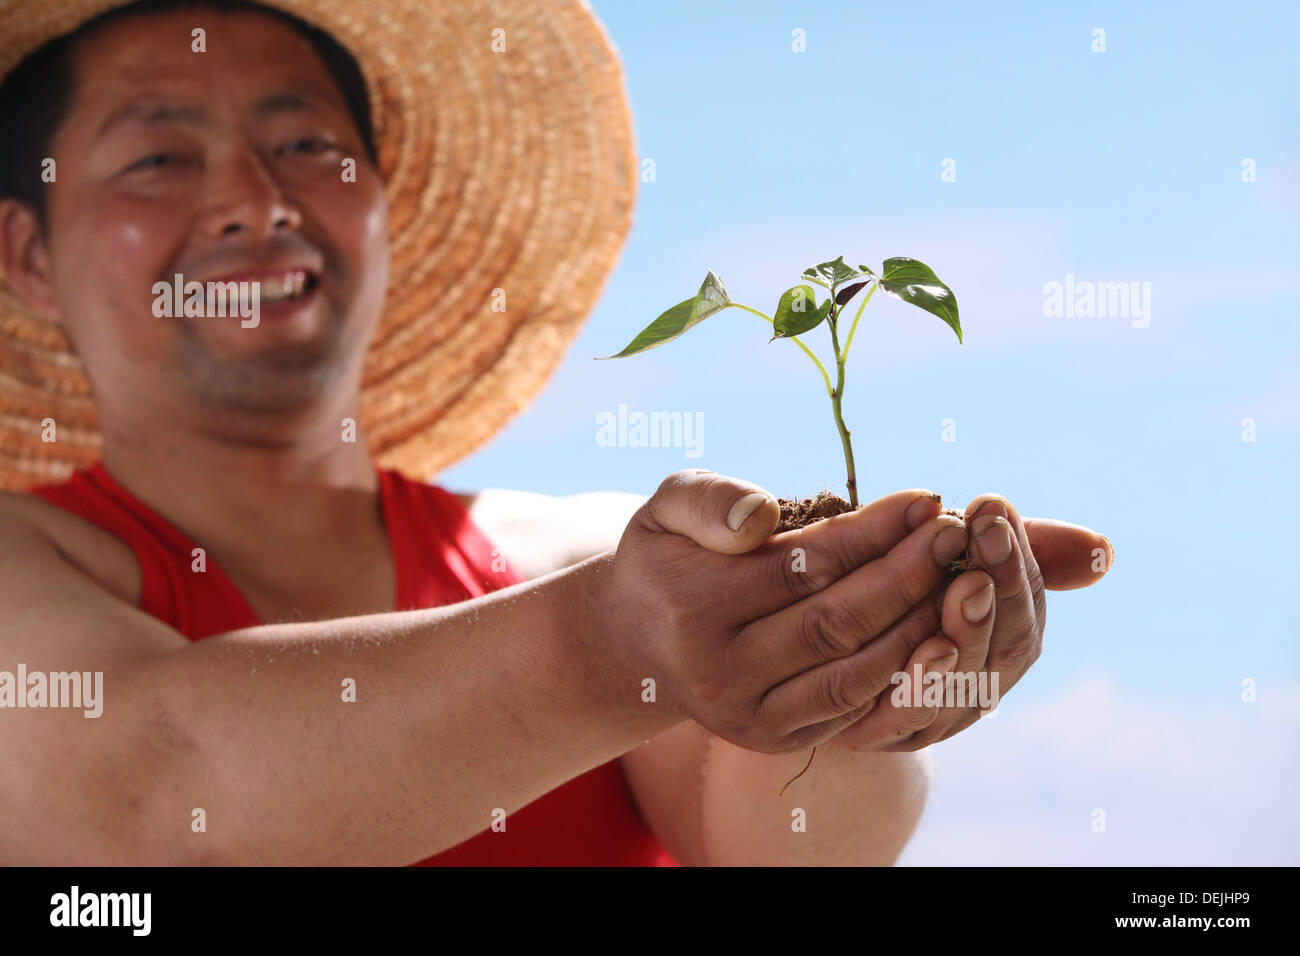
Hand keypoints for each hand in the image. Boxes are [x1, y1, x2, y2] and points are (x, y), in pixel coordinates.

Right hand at [591, 469, 971, 753]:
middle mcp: (719, 674)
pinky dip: (903, 670)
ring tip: (961, 579)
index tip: (925, 500)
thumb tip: (762, 517)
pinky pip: (854, 707)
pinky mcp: (776, 740)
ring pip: (856, 674)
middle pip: (838, 622)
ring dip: (920, 626)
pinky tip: (935, 628)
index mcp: (693, 607)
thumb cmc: (667, 556)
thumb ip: (710, 500)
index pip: (806, 567)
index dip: (874, 532)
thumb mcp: (667, 508)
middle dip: (910, 575)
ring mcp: (749, 717)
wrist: (636, 638)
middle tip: (958, 533)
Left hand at [827, 494, 1113, 751]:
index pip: (1025, 607)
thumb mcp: (948, 556)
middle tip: (984, 538)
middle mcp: (976, 688)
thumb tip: (1105, 550)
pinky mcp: (875, 737)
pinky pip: (901, 721)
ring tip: (962, 588)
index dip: (1016, 559)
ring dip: (966, 635)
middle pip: (1004, 649)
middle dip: (996, 588)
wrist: (814, 655)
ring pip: (962, 688)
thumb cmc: (894, 585)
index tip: (994, 508)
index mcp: (1002, 644)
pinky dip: (914, 688)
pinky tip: (917, 652)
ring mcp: (930, 718)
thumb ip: (1016, 549)